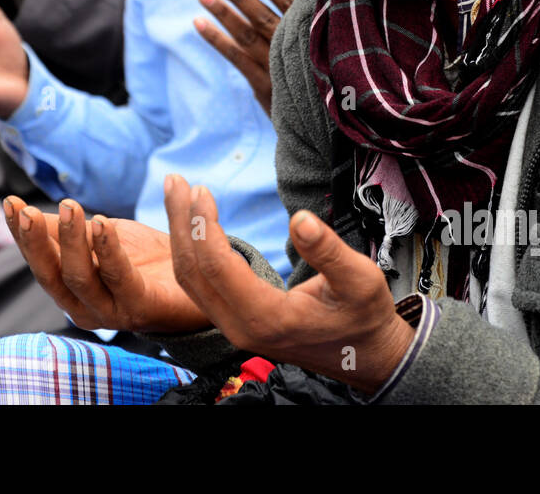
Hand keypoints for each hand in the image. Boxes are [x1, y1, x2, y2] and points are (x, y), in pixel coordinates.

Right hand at [4, 194, 210, 333]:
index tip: (10, 202)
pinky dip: (108, 249)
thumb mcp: (102, 238)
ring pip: (80, 277)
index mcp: (71, 290)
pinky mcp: (141, 308)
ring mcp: (111, 312)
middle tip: (27, 210)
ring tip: (70, 207)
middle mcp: (84, 307)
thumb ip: (68, 231)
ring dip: (72, 240)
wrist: (200, 279)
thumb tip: (25, 210)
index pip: (39, 261)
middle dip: (36, 242)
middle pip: (51, 275)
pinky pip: (119, 278)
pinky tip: (101, 222)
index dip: (22, 234)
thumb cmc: (146, 262)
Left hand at [164, 174, 413, 394]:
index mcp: (267, 318)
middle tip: (174, 181)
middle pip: (192, 272)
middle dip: (180, 223)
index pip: (218, 268)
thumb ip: (329, 252)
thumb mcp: (361, 281)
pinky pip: (200, 285)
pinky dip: (190, 250)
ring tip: (175, 193)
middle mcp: (241, 327)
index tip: (201, 190)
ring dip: (180, 235)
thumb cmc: (364, 317)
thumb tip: (300, 219)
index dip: (204, 226)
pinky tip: (190, 224)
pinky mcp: (234, 322)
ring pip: (190, 280)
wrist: (363, 358)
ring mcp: (234, 328)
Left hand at [194, 0, 318, 115]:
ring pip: (246, 37)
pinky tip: (198, 23)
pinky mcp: (264, 87)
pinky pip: (236, 59)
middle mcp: (295, 49)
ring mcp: (277, 70)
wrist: (327, 117)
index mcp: (311, 32)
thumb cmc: (321, 61)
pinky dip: (217, 40)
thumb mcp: (322, 25)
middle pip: (263, 19)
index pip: (288, 3)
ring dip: (224, 15)